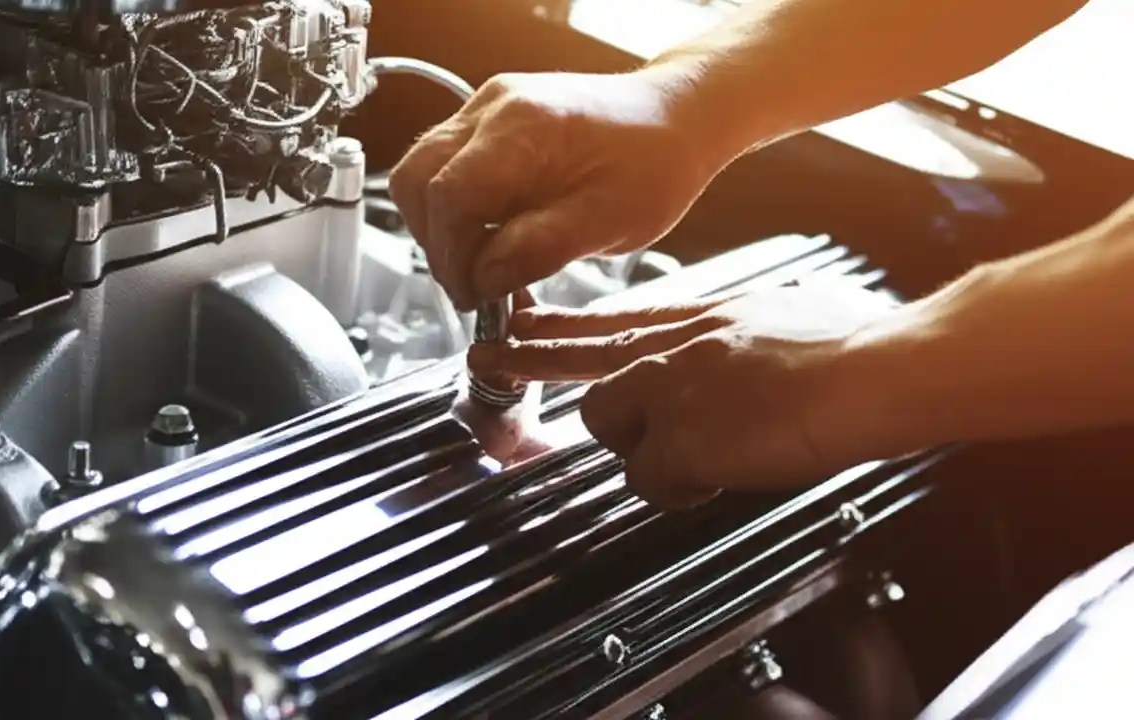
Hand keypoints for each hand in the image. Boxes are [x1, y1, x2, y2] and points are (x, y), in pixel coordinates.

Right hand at [388, 66, 730, 310]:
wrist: (677, 121)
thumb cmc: (653, 166)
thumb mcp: (607, 223)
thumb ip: (538, 250)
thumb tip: (483, 278)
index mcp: (521, 128)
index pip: (449, 196)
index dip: (453, 256)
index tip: (476, 296)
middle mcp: (493, 109)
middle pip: (417, 181)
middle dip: (437, 244)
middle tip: (473, 287)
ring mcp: (485, 111)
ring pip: (420, 175)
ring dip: (440, 229)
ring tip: (483, 265)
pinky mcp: (488, 123)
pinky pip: (444, 168)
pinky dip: (455, 211)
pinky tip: (490, 237)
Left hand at [468, 282, 902, 507]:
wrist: (872, 369)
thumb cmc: (852, 347)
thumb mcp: (786, 314)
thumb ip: (744, 333)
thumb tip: (743, 357)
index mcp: (705, 316)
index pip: (618, 317)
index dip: (567, 323)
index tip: (526, 318)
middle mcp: (677, 346)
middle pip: (583, 354)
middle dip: (529, 357)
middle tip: (484, 357)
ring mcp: (672, 389)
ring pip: (609, 424)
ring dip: (643, 449)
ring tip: (695, 459)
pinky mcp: (680, 438)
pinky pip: (647, 479)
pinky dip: (677, 490)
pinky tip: (710, 482)